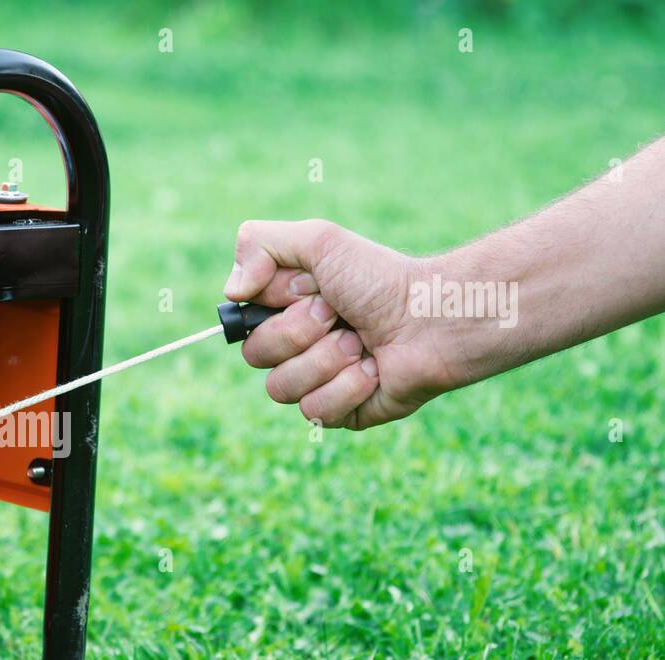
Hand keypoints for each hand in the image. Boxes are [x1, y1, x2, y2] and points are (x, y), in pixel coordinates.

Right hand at [225, 219, 461, 429]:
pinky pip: (315, 411)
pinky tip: (374, 371)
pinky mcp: (340, 413)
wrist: (433, 317)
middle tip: (340, 315)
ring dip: (326, 361)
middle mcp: (296, 348)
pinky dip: (348, 387)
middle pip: (255, 356)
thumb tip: (231, 292)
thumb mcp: (319, 241)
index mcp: (285, 310)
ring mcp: (316, 382)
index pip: (243, 321)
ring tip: (361, 344)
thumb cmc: (381, 278)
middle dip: (301, 332)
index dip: (274, 306)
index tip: (311, 289)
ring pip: (281, 388)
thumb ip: (259, 245)